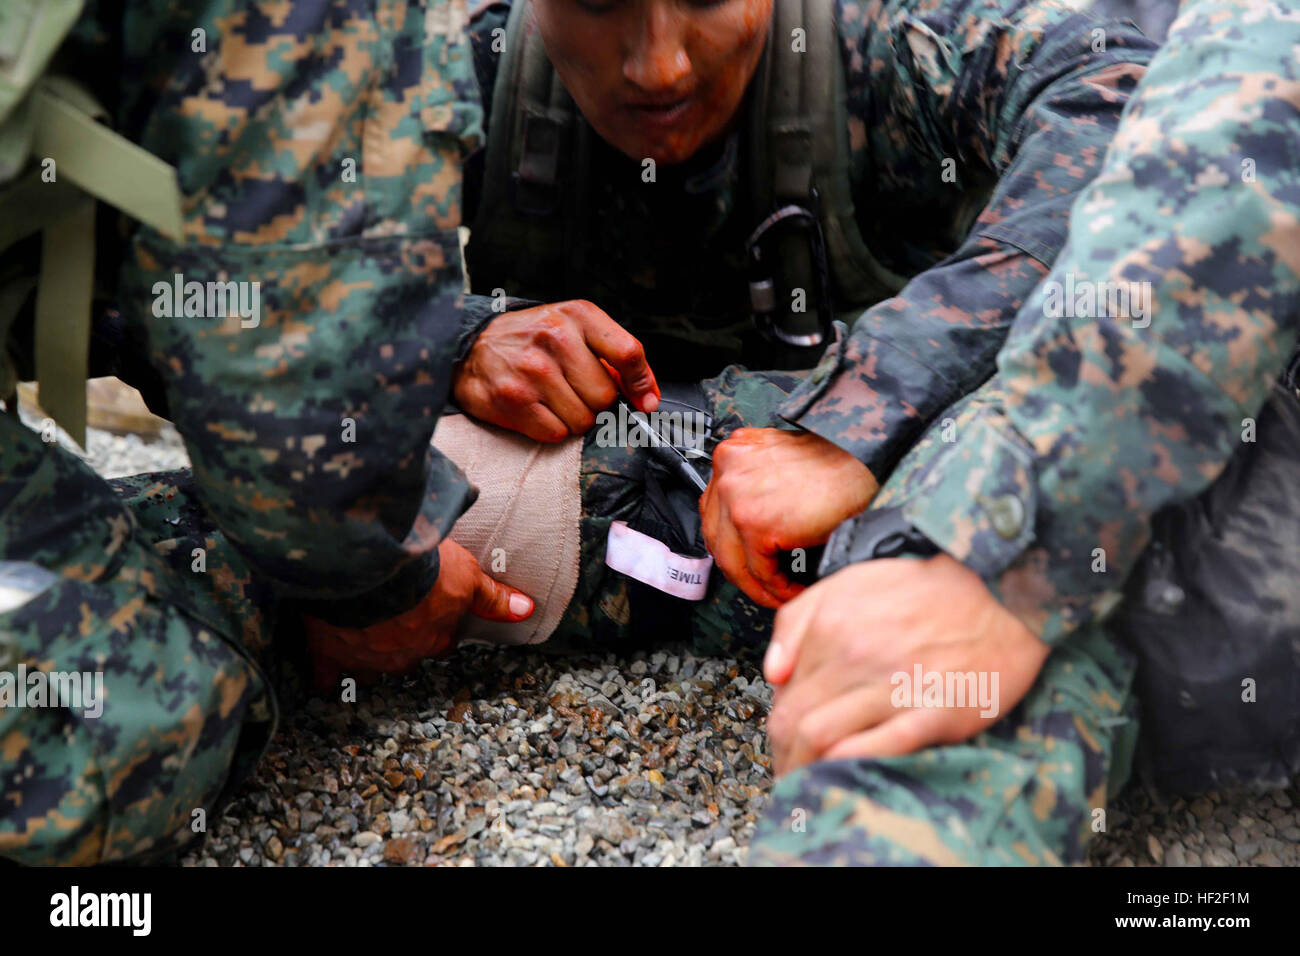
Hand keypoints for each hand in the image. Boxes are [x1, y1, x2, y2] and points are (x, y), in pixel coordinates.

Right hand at [303, 539, 532, 688]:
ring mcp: (365, 660)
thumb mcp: (466, 574)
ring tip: (360, 633)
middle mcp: (403, 657)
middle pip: (407, 658)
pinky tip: (326, 666)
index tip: (429, 610)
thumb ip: (492, 597)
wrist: (368, 565)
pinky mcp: (330, 655)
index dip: (436, 626)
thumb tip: (527, 610)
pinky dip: (326, 672)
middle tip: (394, 617)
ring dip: (367, 654)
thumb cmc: (421, 566)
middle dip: (402, 642)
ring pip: (370, 669)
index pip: (443, 643)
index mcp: (436, 640)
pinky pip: (327, 677)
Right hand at [453, 300, 659, 441]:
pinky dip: (551, 429)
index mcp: (577, 316)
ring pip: (583, 420)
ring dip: (574, 418)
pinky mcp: (512, 400)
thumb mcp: (574, 328)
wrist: (471, 346)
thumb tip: (647, 398)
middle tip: (575, 391)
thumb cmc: (532, 338)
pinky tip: (537, 409)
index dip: (642, 384)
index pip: (627, 353)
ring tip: (553, 398)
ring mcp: (532, 371)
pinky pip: (556, 433)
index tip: (644, 401)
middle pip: (605, 397)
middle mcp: (554, 338)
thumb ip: (613, 356)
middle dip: (596, 402)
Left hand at [699, 427, 877, 607]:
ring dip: (759, 587)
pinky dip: (779, 589)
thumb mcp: (783, 466)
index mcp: (733, 452)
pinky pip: (761, 572)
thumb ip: (758, 488)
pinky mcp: (755, 523)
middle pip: (718, 538)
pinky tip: (794, 592)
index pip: (714, 512)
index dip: (732, 545)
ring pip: (734, 561)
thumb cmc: (838, 466)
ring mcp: (736, 496)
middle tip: (765, 587)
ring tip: (782, 595)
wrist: (866, 465)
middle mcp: (728, 469)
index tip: (750, 564)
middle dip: (742, 571)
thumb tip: (750, 535)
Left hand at [763, 554, 1049, 775]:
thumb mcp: (850, 582)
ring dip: (805, 770)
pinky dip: (848, 765)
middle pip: (793, 722)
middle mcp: (854, 656)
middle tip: (791, 776)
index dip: (777, 729)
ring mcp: (893, 686)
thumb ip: (799, 620)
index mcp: (830, 627)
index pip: (783, 696)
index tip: (784, 746)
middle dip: (784, 758)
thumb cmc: (925, 591)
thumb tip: (774, 674)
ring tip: (809, 787)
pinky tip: (842, 776)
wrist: (1001, 595)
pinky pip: (877, 747)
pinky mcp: (933, 712)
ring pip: (821, 738)